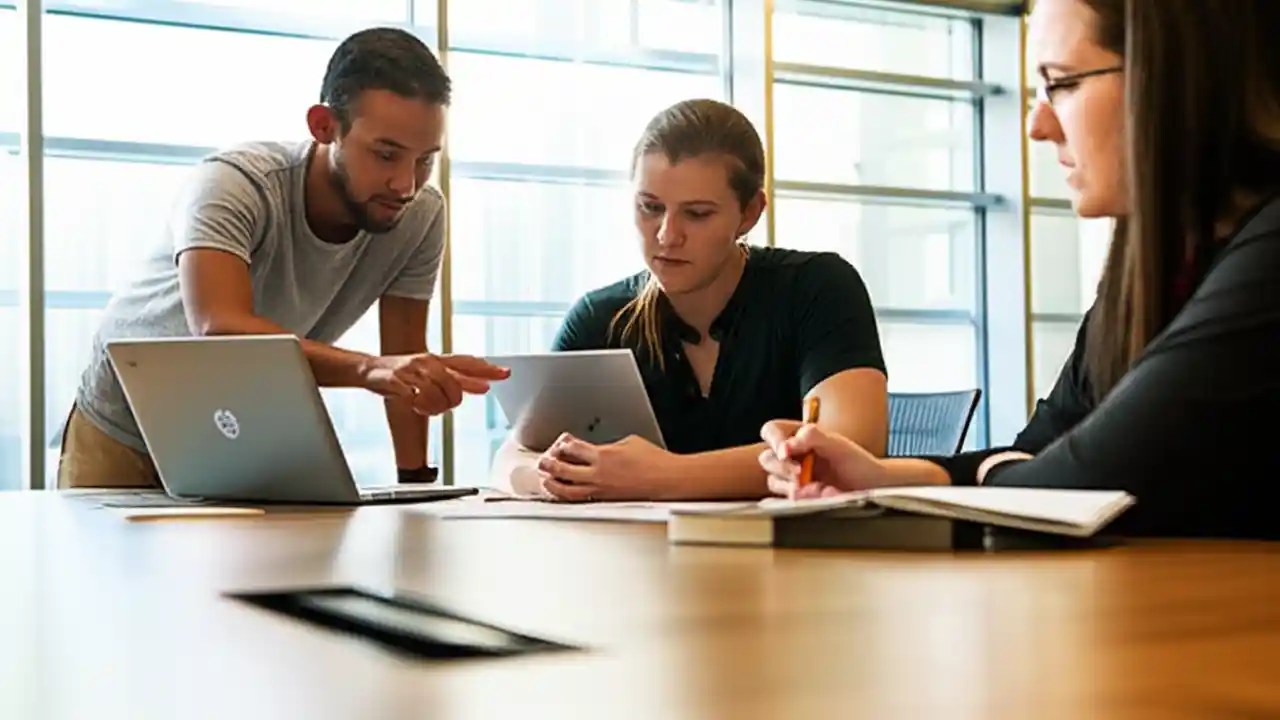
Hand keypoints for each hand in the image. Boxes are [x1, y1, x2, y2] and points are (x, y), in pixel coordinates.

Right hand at [362, 353, 509, 415]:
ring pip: (435, 394)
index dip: (486, 369)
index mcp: (438, 360)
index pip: (467, 363)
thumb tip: (484, 386)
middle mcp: (427, 362)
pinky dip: (415, 405)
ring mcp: (410, 370)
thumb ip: (458, 381)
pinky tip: (412, 405)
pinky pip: (413, 397)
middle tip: (442, 407)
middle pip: (453, 385)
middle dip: (451, 401)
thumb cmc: (404, 373)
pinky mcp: (395, 380)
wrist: (369, 369)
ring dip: (432, 407)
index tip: (505, 373)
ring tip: (424, 408)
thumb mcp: (432, 374)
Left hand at [535, 433, 674, 501]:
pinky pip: (582, 498)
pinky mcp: (607, 499)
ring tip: (547, 482)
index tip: (560, 443)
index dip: (562, 444)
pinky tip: (567, 493)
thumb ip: (608, 446)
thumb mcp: (628, 442)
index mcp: (603, 455)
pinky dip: (571, 495)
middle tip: (543, 462)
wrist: (667, 479)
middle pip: (563, 469)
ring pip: (568, 489)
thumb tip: (599, 450)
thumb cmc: (654, 460)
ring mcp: (601, 489)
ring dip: (554, 485)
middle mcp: (598, 473)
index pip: (572, 448)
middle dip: (549, 465)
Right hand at [758, 420, 887, 498]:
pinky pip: (787, 500)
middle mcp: (792, 457)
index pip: (771, 431)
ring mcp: (793, 479)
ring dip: (792, 486)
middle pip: (767, 459)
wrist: (872, 488)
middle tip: (800, 476)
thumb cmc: (857, 462)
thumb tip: (787, 444)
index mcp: (799, 437)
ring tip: (819, 489)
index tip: (785, 452)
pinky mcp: (798, 498)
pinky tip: (823, 496)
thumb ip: (814, 437)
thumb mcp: (838, 445)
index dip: (774, 440)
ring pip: (773, 481)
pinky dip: (803, 499)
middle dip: (783, 468)